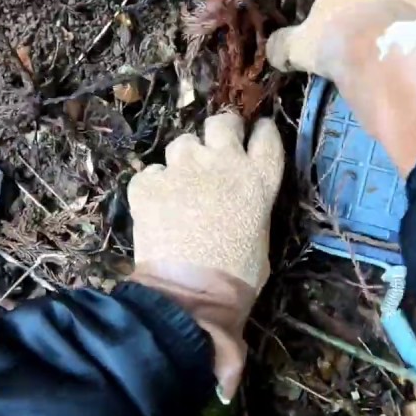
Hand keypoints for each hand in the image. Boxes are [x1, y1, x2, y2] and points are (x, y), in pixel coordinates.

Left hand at [127, 112, 282, 399]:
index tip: (255, 134)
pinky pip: (151, 173)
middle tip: (215, 147)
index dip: (260, 131)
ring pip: (182, 143)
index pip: (266, 135)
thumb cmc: (238, 277)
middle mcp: (223, 162)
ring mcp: (183, 168)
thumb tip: (240, 202)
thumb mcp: (261, 236)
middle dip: (220, 129)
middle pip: (222, 122)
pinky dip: (153, 186)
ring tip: (181, 185)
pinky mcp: (149, 182)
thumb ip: (252, 206)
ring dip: (184, 158)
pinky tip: (156, 207)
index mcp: (259, 178)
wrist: (190, 293)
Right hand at [267, 0, 415, 175]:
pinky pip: (407, 6)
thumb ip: (282, 45)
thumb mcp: (301, 47)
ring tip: (371, 27)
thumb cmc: (339, 39)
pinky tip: (393, 36)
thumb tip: (274, 50)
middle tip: (341, 15)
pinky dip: (399, 18)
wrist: (390, 52)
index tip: (312, 3)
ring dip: (377, 1)